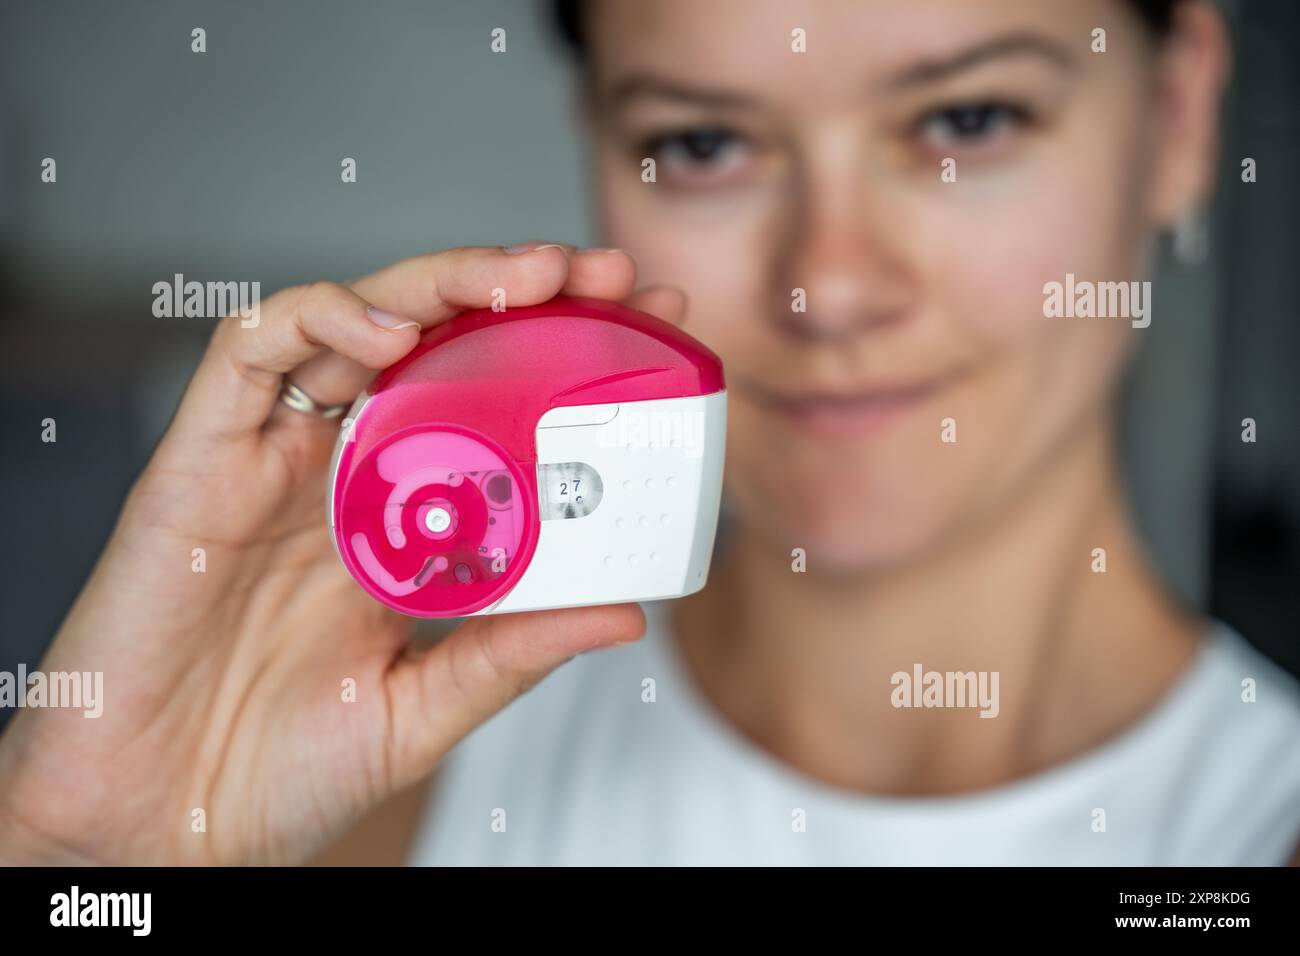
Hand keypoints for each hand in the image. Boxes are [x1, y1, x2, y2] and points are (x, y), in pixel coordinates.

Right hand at [0, 243, 686, 864]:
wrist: (163, 827)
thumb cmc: (280, 770)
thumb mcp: (425, 708)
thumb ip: (512, 652)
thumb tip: (624, 614)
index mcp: (397, 520)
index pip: (489, 401)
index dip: (564, 350)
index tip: (649, 325)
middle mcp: (339, 473)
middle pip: (430, 340)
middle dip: (516, 287)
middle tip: (603, 271)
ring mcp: (271, 460)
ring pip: (350, 320)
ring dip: (438, 281)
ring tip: (524, 278)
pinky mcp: (197, 462)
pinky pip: (247, 353)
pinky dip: (318, 319)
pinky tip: (388, 335)